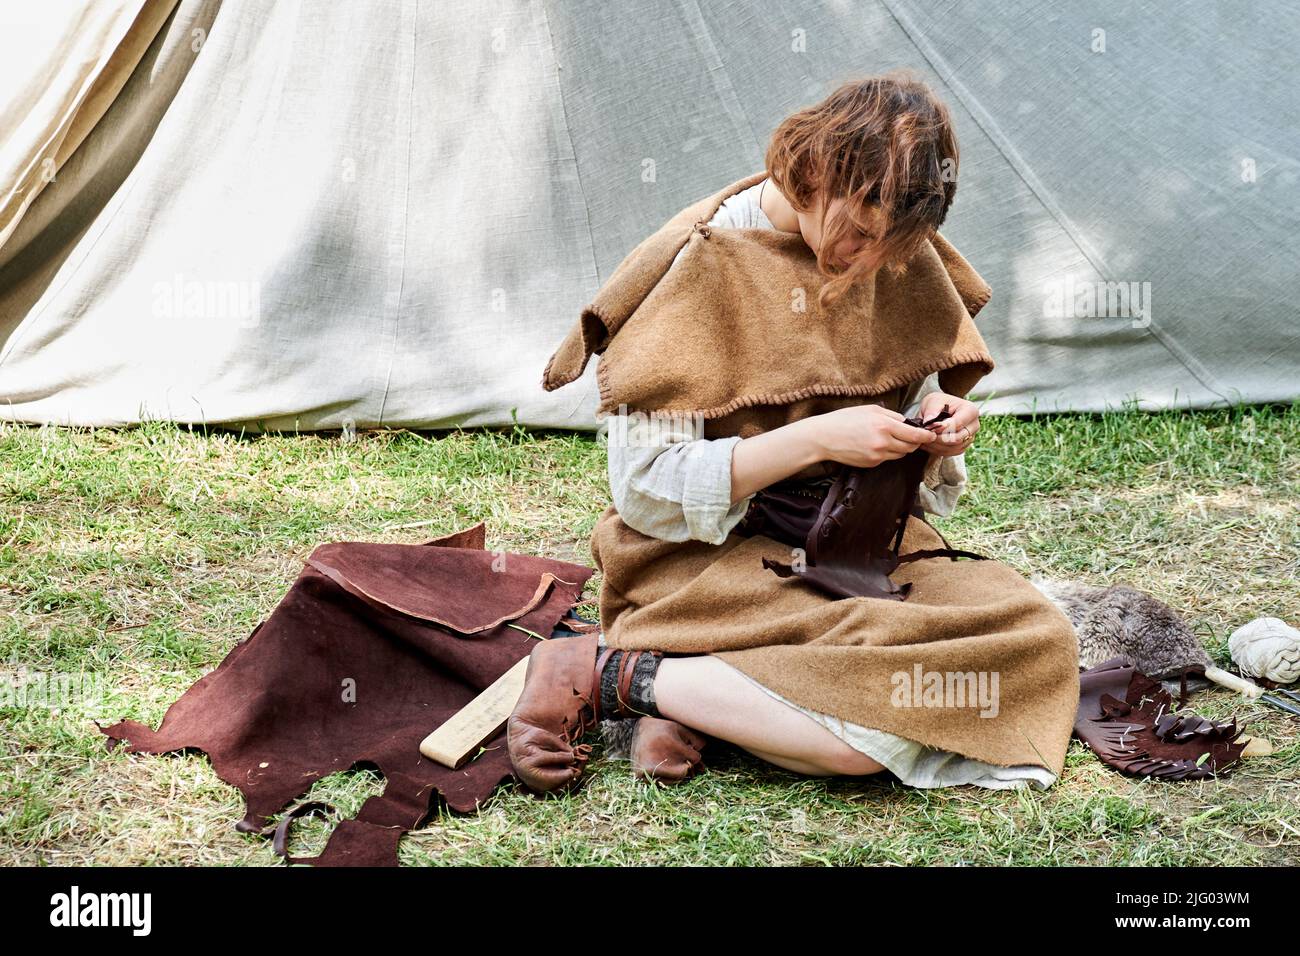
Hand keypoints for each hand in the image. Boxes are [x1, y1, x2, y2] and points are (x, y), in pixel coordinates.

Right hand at [810, 403, 937, 468]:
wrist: (824, 438)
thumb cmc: (844, 419)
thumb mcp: (870, 410)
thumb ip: (892, 416)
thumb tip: (907, 423)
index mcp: (884, 426)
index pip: (915, 434)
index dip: (926, 436)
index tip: (932, 434)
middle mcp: (883, 442)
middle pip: (910, 446)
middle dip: (915, 442)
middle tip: (914, 436)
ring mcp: (877, 455)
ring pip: (900, 454)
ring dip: (901, 447)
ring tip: (892, 438)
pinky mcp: (871, 463)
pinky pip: (887, 458)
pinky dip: (888, 452)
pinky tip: (877, 444)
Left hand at [917, 391, 979, 456]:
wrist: (939, 409)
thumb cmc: (939, 403)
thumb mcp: (933, 401)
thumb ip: (932, 410)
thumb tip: (929, 421)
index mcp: (970, 411)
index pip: (958, 424)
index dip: (942, 428)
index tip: (929, 428)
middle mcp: (974, 425)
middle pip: (957, 439)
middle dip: (938, 438)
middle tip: (925, 435)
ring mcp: (970, 437)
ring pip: (953, 448)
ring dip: (936, 446)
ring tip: (925, 438)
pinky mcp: (963, 446)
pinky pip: (951, 452)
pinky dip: (938, 450)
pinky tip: (929, 443)